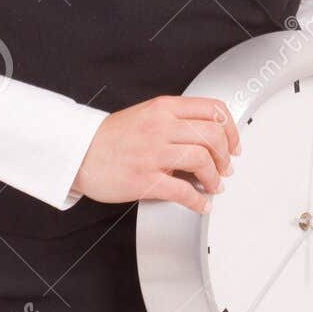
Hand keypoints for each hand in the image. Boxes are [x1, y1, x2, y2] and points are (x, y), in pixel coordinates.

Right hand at [70, 94, 240, 216]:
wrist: (78, 152)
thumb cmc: (109, 137)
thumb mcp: (145, 115)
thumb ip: (175, 120)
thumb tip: (207, 136)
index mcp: (163, 108)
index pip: (214, 110)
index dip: (231, 129)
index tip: (234, 144)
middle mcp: (160, 127)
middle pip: (213, 135)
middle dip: (226, 156)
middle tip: (225, 167)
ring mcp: (152, 153)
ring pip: (202, 160)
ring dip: (215, 177)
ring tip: (213, 184)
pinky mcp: (145, 180)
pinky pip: (183, 191)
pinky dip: (199, 200)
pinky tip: (201, 203)